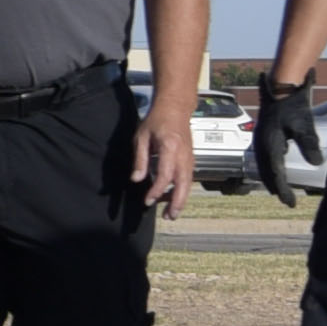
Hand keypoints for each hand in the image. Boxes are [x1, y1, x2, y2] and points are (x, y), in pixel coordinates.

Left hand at [130, 97, 197, 219]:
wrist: (176, 108)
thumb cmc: (157, 120)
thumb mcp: (141, 137)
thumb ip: (140, 159)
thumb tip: (136, 179)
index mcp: (170, 147)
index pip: (165, 174)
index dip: (157, 190)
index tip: (148, 201)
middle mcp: (183, 154)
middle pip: (183, 183)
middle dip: (177, 202)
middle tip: (169, 217)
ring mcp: (189, 157)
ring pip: (188, 183)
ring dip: (181, 199)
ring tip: (171, 214)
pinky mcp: (190, 158)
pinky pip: (187, 178)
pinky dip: (182, 190)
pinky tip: (172, 198)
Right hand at [256, 77, 321, 208]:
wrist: (282, 87)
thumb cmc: (294, 105)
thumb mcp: (305, 124)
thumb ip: (310, 144)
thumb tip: (316, 164)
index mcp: (270, 145)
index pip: (276, 174)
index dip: (284, 190)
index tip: (291, 203)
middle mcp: (261, 145)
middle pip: (267, 173)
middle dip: (277, 188)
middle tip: (288, 201)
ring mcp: (260, 140)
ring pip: (264, 166)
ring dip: (272, 179)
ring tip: (279, 190)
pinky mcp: (263, 136)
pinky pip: (264, 158)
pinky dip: (269, 169)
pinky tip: (275, 170)